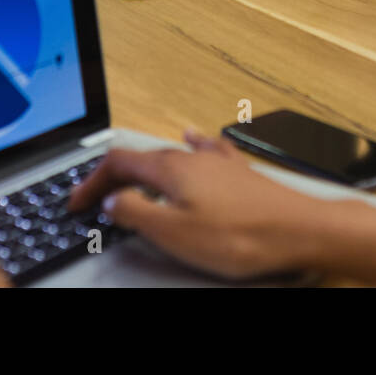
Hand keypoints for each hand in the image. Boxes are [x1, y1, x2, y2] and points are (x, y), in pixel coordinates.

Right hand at [69, 131, 375, 283]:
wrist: (300, 230)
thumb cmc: (241, 236)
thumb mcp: (176, 234)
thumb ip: (139, 214)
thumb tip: (114, 202)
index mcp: (172, 169)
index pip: (119, 164)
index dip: (92, 182)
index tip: (76, 203)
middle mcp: (193, 157)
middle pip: (142, 158)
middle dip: (114, 177)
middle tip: (95, 200)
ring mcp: (219, 161)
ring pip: (171, 155)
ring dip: (144, 169)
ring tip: (129, 178)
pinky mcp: (239, 172)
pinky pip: (206, 150)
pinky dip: (189, 147)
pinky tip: (193, 138)